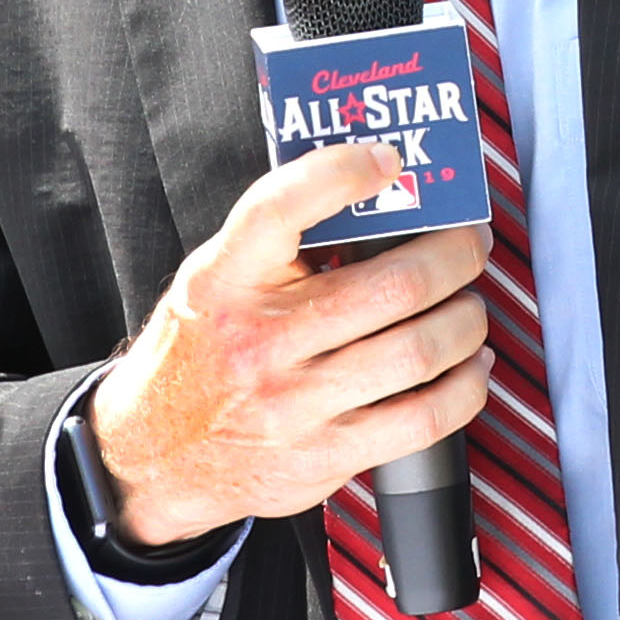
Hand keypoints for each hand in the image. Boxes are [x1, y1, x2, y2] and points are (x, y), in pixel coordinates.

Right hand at [83, 143, 489, 548]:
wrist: (150, 457)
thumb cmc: (200, 355)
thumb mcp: (216, 281)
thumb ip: (281, 240)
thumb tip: (383, 191)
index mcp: (223, 282)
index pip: (281, 208)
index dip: (344, 172)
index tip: (389, 161)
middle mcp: (257, 343)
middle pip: (396, 283)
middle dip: (457, 254)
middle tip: (469, 244)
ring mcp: (292, 406)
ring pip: (421, 349)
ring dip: (468, 319)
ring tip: (467, 305)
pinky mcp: (322, 457)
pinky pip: (424, 418)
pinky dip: (466, 385)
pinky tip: (466, 366)